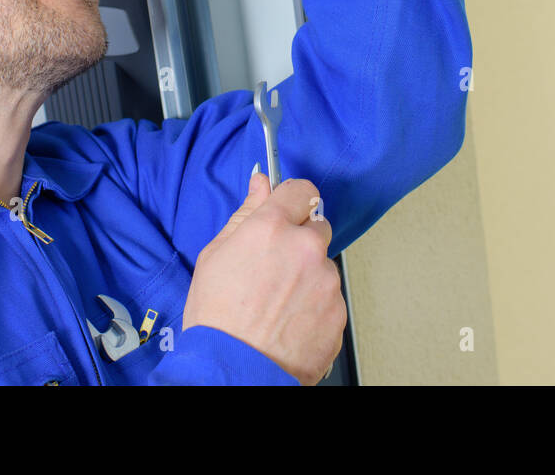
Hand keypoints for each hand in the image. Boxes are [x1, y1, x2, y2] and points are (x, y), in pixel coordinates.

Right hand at [182, 173, 345, 384]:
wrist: (233, 371)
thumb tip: (260, 184)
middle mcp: (305, 248)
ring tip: (279, 304)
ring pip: (323, 266)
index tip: (288, 211)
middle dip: (300, 242)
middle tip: (275, 269)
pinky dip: (315, 307)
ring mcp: (326, 281)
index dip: (292, 201)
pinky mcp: (339, 312)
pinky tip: (290, 322)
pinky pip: (331, 298)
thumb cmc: (217, 320)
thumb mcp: (215, 256)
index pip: (301, 190)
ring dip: (308, 277)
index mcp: (272, 228)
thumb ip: (245, 214)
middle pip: (317, 227)